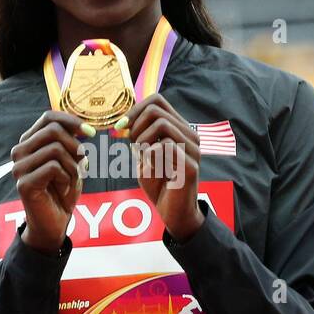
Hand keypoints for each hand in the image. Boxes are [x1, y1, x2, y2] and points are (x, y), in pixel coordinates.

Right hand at [12, 110, 87, 253]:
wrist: (55, 222)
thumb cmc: (63, 189)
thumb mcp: (71, 160)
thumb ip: (72, 141)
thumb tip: (85, 127)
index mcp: (29, 142)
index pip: (48, 117)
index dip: (71, 120)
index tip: (90, 132)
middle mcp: (20, 151)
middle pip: (53, 130)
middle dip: (75, 146)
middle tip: (82, 165)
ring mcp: (19, 167)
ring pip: (56, 149)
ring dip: (73, 166)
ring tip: (71, 180)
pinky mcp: (24, 183)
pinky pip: (54, 167)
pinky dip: (67, 178)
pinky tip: (64, 189)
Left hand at [122, 93, 203, 241]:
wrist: (174, 213)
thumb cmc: (159, 185)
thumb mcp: (145, 155)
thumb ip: (139, 137)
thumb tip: (125, 121)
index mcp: (181, 129)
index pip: (157, 100)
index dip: (135, 109)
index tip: (120, 127)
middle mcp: (191, 135)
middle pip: (156, 110)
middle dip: (135, 127)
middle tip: (131, 147)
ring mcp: (193, 150)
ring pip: (161, 125)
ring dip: (143, 141)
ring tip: (142, 158)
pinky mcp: (191, 166)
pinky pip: (164, 147)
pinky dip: (150, 157)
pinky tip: (152, 170)